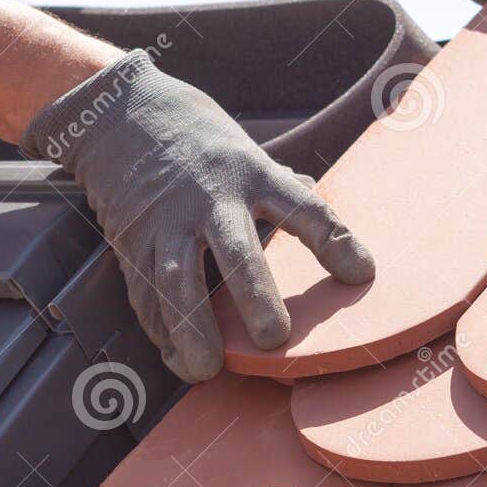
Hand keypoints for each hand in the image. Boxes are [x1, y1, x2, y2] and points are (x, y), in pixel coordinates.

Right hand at [23, 50, 374, 382]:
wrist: (124, 117)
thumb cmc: (206, 148)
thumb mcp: (252, 156)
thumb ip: (287, 201)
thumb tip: (334, 245)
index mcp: (253, 174)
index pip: (303, 207)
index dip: (333, 240)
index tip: (361, 274)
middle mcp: (211, 199)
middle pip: (236, 249)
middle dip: (254, 294)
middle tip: (272, 337)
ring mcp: (167, 222)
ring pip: (176, 280)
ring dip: (192, 328)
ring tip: (206, 369)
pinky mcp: (131, 243)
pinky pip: (144, 292)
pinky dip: (159, 327)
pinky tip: (174, 355)